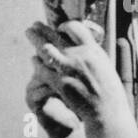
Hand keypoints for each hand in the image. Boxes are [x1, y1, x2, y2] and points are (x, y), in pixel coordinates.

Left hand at [26, 19, 137, 137]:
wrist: (107, 112)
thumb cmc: (108, 88)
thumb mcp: (103, 62)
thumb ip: (90, 49)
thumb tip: (79, 36)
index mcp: (92, 49)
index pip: (74, 26)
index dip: (64, 25)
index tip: (58, 28)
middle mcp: (80, 56)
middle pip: (55, 34)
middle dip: (42, 28)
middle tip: (34, 25)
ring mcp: (68, 69)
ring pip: (45, 48)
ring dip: (35, 39)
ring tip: (29, 33)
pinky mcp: (59, 83)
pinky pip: (42, 68)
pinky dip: (36, 62)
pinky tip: (34, 60)